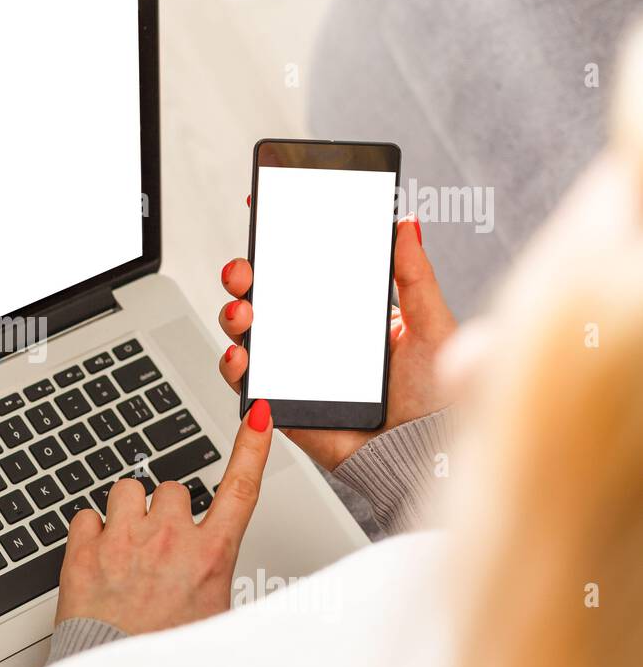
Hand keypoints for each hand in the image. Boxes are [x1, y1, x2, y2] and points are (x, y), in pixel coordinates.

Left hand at [55, 400, 272, 633]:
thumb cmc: (163, 657)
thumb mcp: (212, 618)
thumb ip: (214, 578)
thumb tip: (215, 565)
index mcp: (210, 557)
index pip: (241, 488)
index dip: (252, 445)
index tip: (258, 415)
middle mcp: (169, 541)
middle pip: (172, 488)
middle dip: (165, 510)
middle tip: (157, 548)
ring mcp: (123, 541)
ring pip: (127, 490)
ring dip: (126, 511)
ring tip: (125, 548)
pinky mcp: (82, 550)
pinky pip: (85, 514)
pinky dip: (89, 531)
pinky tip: (96, 557)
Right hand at [218, 215, 455, 471]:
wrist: (421, 455)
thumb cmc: (433, 399)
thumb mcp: (431, 326)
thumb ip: (415, 276)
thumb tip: (407, 224)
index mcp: (346, 312)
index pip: (305, 267)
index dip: (280, 240)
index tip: (265, 211)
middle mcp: (314, 336)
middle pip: (264, 295)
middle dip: (243, 275)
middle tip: (244, 270)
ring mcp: (294, 368)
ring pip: (246, 333)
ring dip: (233, 315)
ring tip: (244, 313)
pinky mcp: (282, 403)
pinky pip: (246, 382)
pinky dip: (234, 366)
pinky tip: (240, 356)